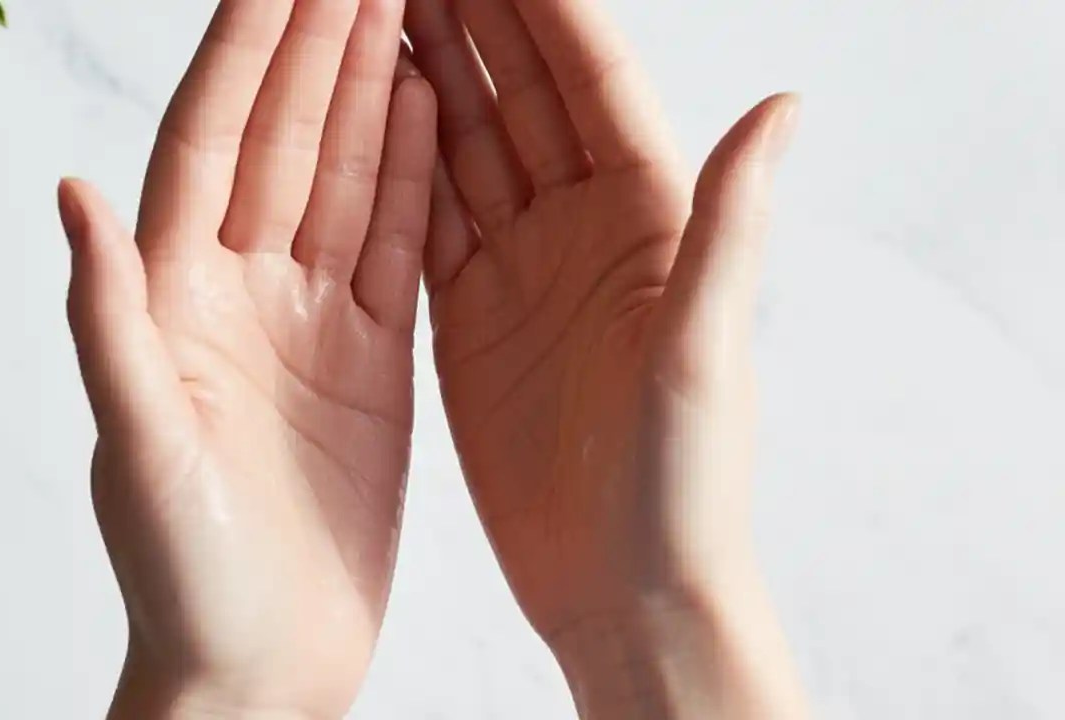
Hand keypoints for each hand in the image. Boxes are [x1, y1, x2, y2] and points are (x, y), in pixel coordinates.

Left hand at [59, 1, 435, 716]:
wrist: (259, 662)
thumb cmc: (183, 575)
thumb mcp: (137, 445)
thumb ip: (107, 319)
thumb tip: (71, 194)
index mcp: (175, 303)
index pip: (210, 144)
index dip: (245, 53)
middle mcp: (239, 296)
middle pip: (282, 142)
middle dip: (318, 44)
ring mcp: (309, 324)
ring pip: (343, 182)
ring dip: (366, 93)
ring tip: (398, 9)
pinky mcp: (368, 362)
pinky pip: (393, 250)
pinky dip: (411, 179)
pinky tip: (424, 114)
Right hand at [406, 0, 804, 715]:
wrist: (624, 586)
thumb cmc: (684, 482)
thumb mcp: (705, 349)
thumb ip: (731, 223)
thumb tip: (785, 104)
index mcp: (651, 220)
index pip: (592, 82)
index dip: (542, 8)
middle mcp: (585, 230)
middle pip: (523, 96)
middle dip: (475, 17)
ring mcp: (523, 270)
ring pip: (469, 146)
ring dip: (430, 72)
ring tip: (384, 6)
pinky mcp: (471, 318)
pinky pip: (429, 219)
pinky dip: (399, 163)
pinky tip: (371, 110)